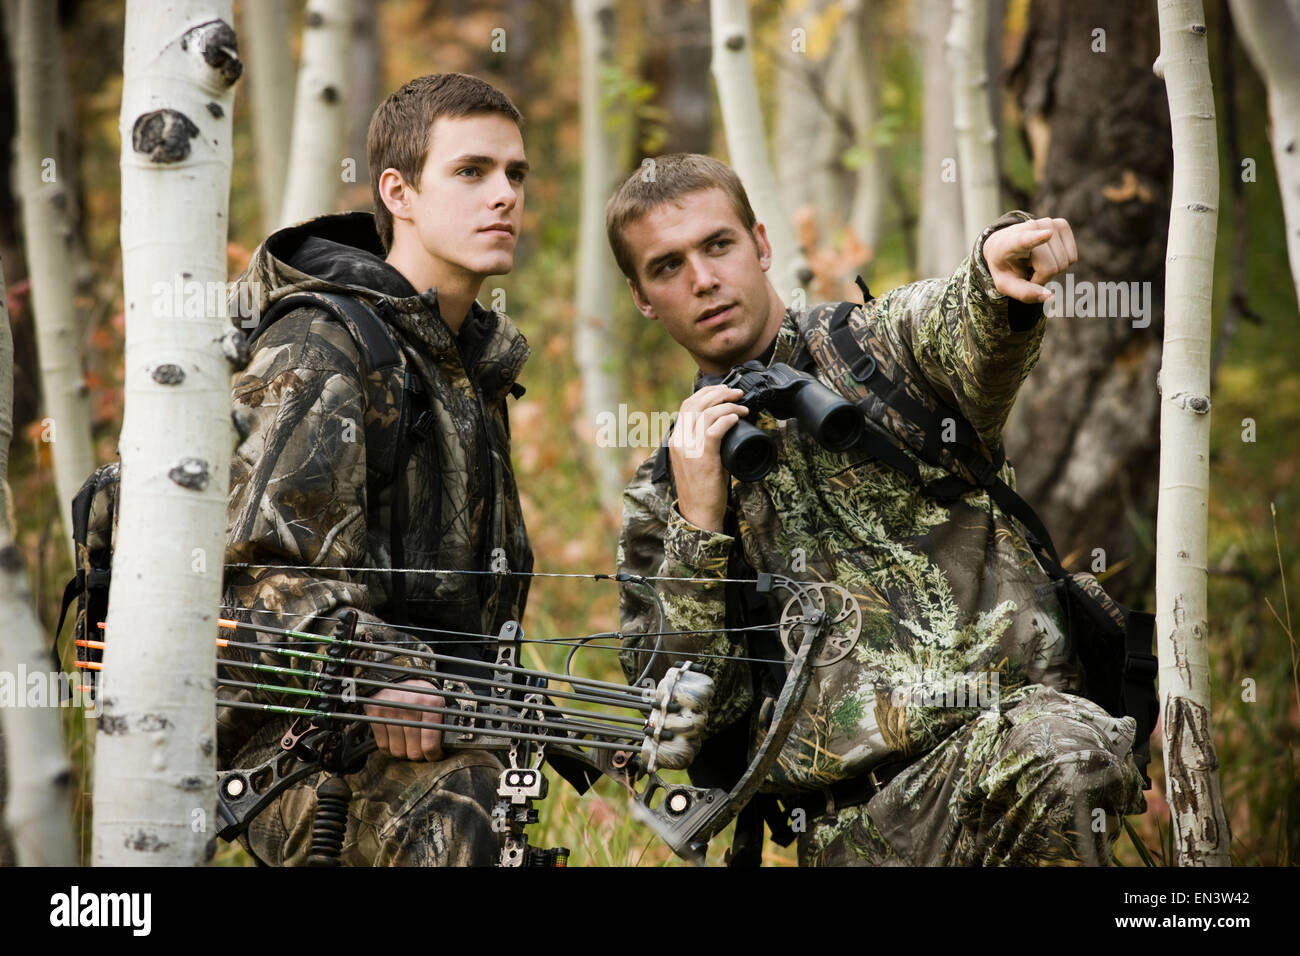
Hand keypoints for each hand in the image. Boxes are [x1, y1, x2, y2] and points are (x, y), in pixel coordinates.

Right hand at [364, 678, 442, 760]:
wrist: (400, 674)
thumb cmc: (421, 692)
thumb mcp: (438, 703)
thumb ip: (440, 724)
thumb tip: (442, 749)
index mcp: (431, 703)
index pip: (430, 743)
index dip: (433, 755)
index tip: (434, 756)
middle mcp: (410, 705)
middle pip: (413, 750)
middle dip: (418, 755)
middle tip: (420, 751)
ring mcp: (391, 708)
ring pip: (397, 750)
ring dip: (404, 752)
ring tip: (409, 745)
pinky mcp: (375, 711)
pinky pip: (382, 744)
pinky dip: (389, 748)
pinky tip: (396, 741)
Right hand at [669, 384, 748, 532]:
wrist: (698, 512)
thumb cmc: (701, 488)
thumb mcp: (695, 460)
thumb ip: (702, 442)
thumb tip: (723, 426)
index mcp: (676, 440)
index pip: (687, 406)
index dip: (705, 393)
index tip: (722, 390)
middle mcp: (680, 441)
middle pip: (695, 404)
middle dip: (718, 393)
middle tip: (736, 392)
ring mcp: (689, 449)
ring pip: (707, 414)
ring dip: (728, 405)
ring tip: (742, 405)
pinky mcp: (703, 457)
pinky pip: (715, 429)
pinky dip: (727, 419)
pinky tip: (737, 418)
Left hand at [982, 216, 1077, 303]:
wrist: (1004, 244)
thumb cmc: (1006, 267)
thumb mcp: (1006, 285)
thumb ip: (1025, 293)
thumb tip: (1051, 297)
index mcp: (1008, 243)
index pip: (1023, 241)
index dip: (1036, 238)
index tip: (1047, 234)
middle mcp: (1029, 227)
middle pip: (1051, 267)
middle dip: (1042, 277)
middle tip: (1028, 271)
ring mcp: (1047, 223)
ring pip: (1064, 262)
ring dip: (1052, 270)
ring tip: (1035, 262)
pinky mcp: (1062, 224)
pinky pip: (1072, 257)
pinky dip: (1061, 262)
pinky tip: (1046, 256)